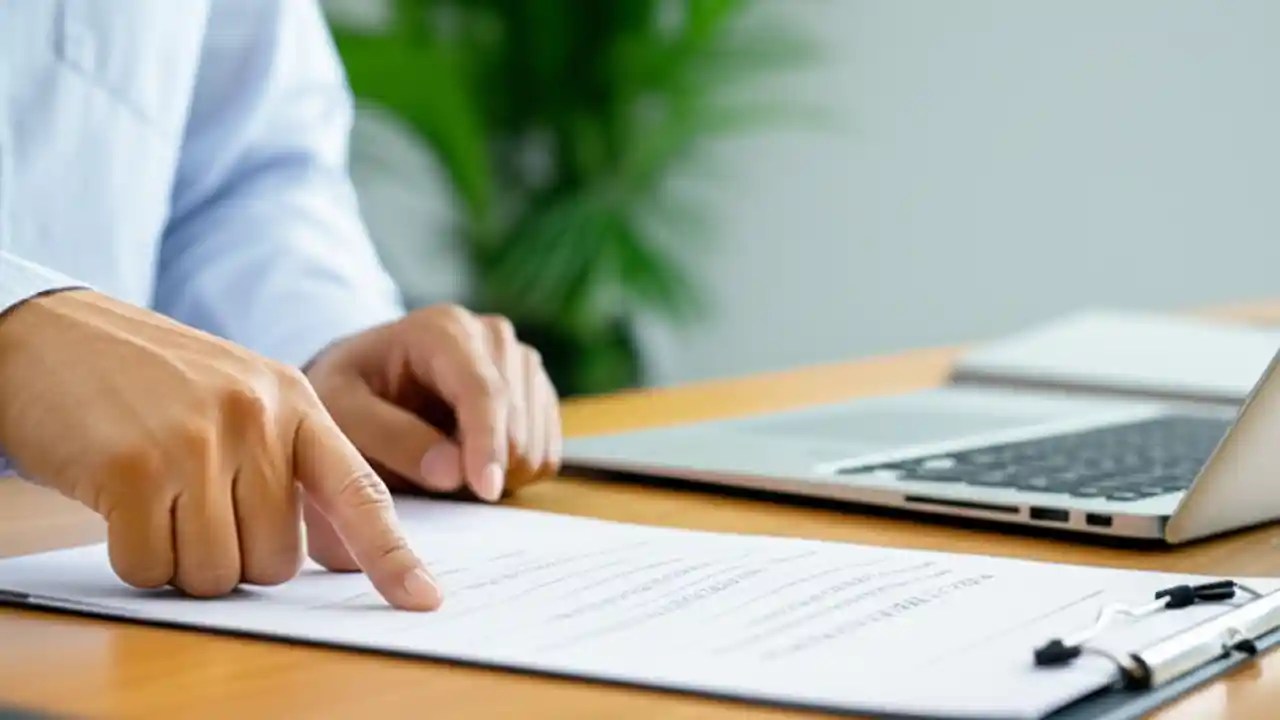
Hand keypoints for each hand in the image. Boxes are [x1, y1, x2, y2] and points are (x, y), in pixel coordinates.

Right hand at [0, 291, 440, 609]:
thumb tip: (341, 551)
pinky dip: (134, 556)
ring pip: (216, 573)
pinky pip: (151, 567)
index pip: (359, 491)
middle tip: (196, 503)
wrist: (56, 332)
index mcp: (295, 402)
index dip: (391, 554)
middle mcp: (256, 419)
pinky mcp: (133, 470)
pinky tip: (119, 501)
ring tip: (157, 495)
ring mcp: (196, 442)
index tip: (423, 599)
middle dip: (237, 555)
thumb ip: (294, 462)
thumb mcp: (244, 396)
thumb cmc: (155, 379)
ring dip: (182, 558)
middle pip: (278, 560)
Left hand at [305, 304, 561, 502]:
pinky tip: (471, 458)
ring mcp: (522, 361)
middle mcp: (494, 336)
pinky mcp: (538, 393)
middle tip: (428, 475)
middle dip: (481, 464)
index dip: (487, 444)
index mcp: (444, 329)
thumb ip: (390, 438)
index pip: (481, 390)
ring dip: (495, 473)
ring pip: (536, 444)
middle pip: (516, 422)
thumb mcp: (341, 412)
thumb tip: (454, 473)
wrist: (365, 382)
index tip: (485, 491)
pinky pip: (546, 455)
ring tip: (444, 462)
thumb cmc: (345, 395)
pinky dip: (512, 473)